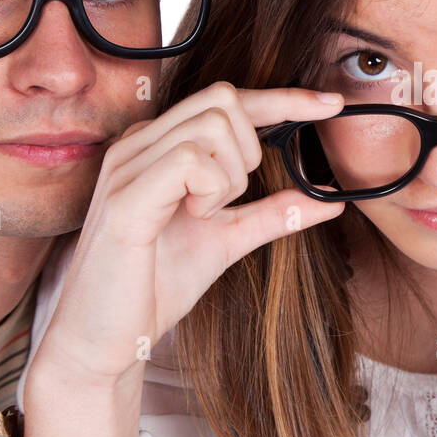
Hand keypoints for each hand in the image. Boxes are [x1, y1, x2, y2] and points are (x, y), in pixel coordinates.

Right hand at [32, 81, 345, 387]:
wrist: (105, 340)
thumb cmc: (154, 286)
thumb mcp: (228, 240)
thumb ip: (273, 213)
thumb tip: (331, 199)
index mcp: (157, 146)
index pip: (227, 98)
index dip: (283, 97)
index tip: (331, 104)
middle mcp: (138, 144)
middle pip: (224, 100)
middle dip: (250, 149)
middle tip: (227, 201)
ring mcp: (127, 166)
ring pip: (212, 125)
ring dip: (229, 177)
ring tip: (204, 215)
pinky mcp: (125, 198)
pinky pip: (190, 161)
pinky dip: (211, 191)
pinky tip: (194, 219)